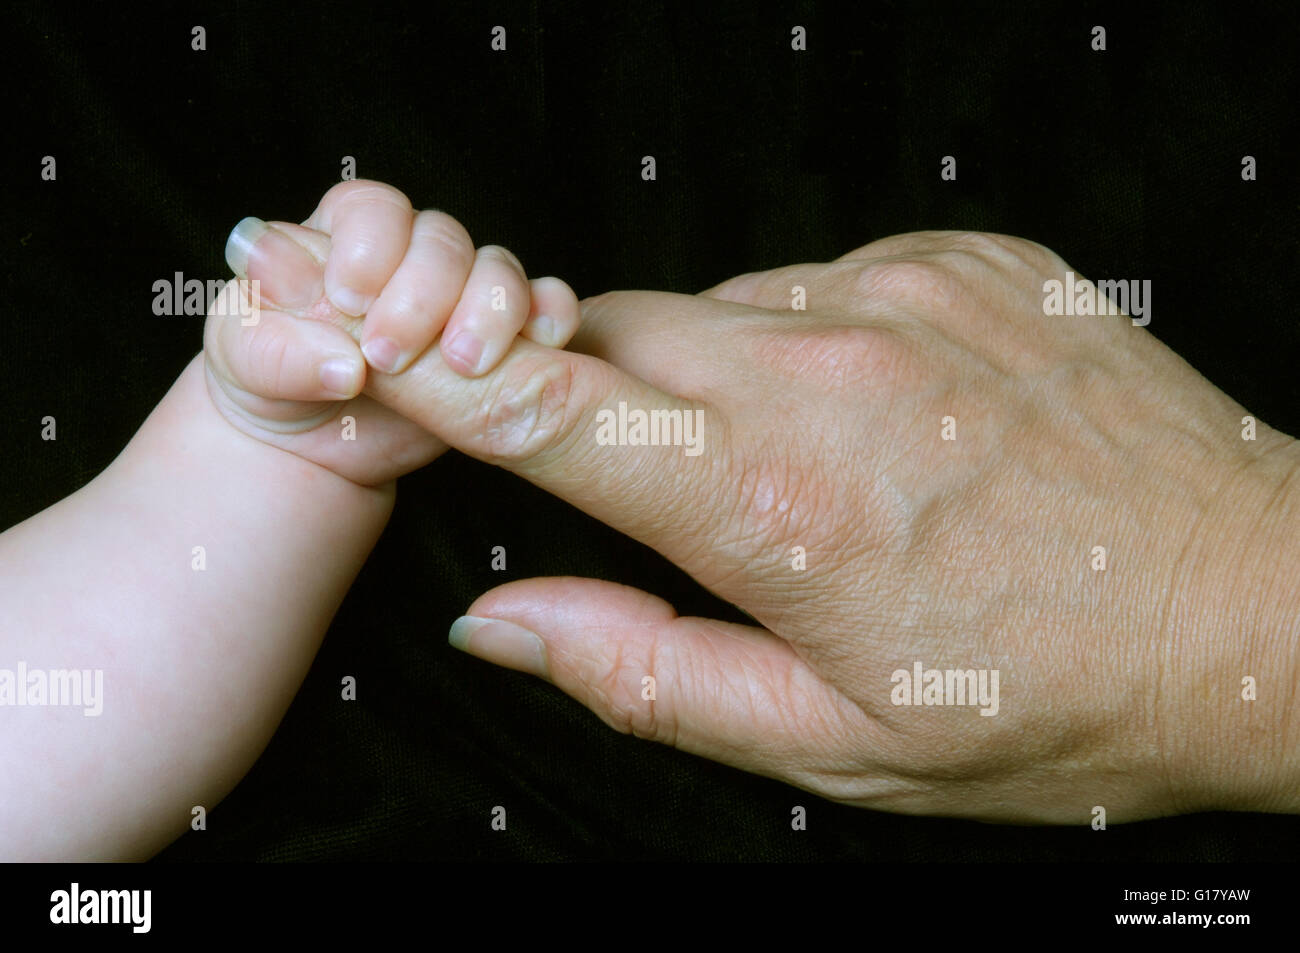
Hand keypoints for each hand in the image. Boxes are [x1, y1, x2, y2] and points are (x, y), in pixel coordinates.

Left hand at [202, 180, 579, 485]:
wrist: (311, 449)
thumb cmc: (269, 387)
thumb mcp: (244, 364)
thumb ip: (277, 348)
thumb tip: (338, 360)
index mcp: (340, 237)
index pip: (372, 209)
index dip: (370, 247)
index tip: (349, 299)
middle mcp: (406, 257)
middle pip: (442, 239)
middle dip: (424, 294)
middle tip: (388, 355)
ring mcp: (458, 297)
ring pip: (498, 271)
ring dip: (489, 312)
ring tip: (462, 365)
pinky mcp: (501, 342)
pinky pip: (544, 308)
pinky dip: (549, 317)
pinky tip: (540, 343)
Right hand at [352, 226, 1299, 822]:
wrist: (1253, 607)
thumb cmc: (1054, 695)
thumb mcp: (827, 740)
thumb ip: (639, 672)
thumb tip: (504, 620)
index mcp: (774, 501)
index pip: (545, 407)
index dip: (443, 375)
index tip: (381, 352)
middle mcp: (826, 367)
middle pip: (616, 332)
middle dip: (598, 394)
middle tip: (676, 488)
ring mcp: (902, 290)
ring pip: (719, 305)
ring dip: (720, 375)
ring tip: (822, 469)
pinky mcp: (965, 254)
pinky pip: (827, 278)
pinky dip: (820, 339)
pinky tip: (893, 414)